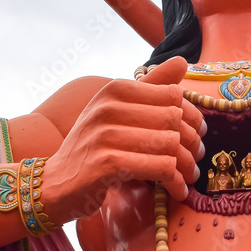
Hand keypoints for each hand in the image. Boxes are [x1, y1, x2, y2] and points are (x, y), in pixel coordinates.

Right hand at [44, 56, 205, 220]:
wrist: (55, 183)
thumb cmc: (93, 146)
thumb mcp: (116, 110)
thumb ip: (150, 86)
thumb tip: (182, 60)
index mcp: (114, 89)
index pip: (172, 95)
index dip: (191, 117)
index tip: (194, 135)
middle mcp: (108, 108)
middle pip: (173, 120)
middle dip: (191, 143)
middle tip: (194, 159)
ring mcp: (104, 135)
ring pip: (169, 144)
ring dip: (185, 166)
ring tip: (187, 176)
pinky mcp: (107, 164)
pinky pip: (159, 167)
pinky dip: (174, 182)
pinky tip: (175, 189)